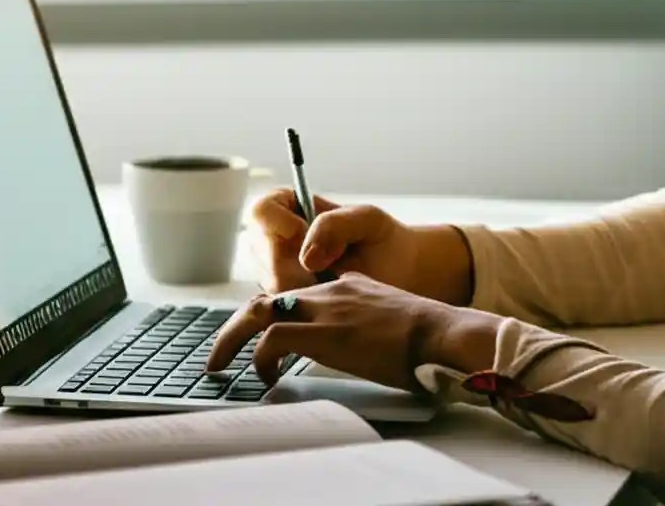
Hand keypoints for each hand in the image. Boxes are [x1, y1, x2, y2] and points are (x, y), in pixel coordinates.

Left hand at [206, 272, 500, 390]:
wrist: (443, 335)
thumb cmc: (428, 337)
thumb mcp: (391, 318)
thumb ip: (367, 321)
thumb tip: (360, 346)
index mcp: (346, 287)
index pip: (295, 295)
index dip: (272, 316)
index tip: (260, 338)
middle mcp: (330, 293)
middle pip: (266, 299)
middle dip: (236, 325)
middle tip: (220, 352)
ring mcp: (325, 311)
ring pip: (258, 313)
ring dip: (233, 339)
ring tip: (220, 364)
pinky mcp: (325, 334)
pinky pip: (274, 341)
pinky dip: (260, 358)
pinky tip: (264, 376)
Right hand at [248, 189, 473, 303]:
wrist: (399, 272)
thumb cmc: (382, 239)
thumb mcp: (365, 220)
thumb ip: (335, 225)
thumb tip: (306, 258)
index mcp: (289, 208)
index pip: (261, 212)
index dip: (276, 224)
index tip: (301, 233)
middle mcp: (275, 240)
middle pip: (260, 251)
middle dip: (290, 264)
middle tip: (324, 271)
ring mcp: (277, 272)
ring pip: (269, 283)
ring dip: (300, 288)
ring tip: (334, 285)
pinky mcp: (286, 301)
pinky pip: (281, 308)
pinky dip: (304, 307)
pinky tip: (329, 303)